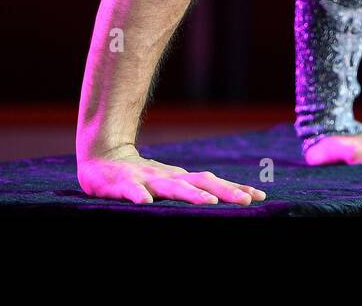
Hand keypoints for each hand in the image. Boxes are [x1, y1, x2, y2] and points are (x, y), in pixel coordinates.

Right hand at [78, 145, 267, 204]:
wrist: (102, 158)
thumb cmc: (141, 176)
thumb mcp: (170, 183)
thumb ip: (193, 189)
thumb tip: (221, 197)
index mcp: (180, 178)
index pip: (213, 183)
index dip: (235, 189)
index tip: (259, 196)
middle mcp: (168, 177)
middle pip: (200, 182)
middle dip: (224, 191)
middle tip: (245, 201)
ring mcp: (146, 180)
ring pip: (172, 187)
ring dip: (191, 194)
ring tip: (209, 203)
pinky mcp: (122, 184)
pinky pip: (131, 191)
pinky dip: (138, 196)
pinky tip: (145, 203)